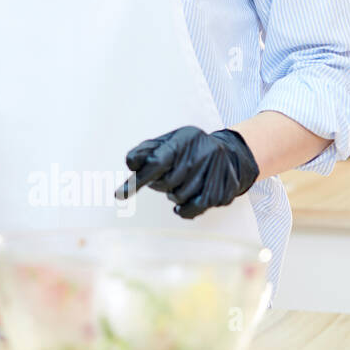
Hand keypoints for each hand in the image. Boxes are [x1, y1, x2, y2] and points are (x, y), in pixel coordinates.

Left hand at [114, 126, 258, 217]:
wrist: (231, 153)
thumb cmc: (189, 149)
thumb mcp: (169, 141)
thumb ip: (146, 151)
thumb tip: (131, 163)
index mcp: (184, 140)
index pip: (157, 162)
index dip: (137, 180)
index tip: (119, 195)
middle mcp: (202, 154)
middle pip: (166, 183)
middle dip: (160, 184)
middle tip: (167, 177)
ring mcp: (215, 173)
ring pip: (179, 197)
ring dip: (174, 195)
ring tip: (182, 183)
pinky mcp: (223, 190)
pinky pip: (194, 209)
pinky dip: (184, 210)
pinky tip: (182, 206)